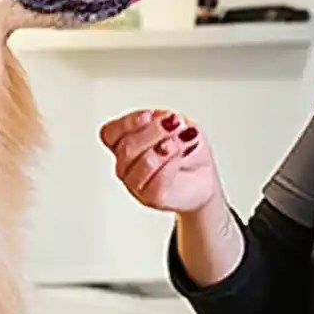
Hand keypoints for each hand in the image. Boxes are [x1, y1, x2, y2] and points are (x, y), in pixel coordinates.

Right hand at [98, 109, 221, 212]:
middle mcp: (125, 165)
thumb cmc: (186, 150)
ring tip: (181, 143)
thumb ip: (168, 120)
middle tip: (175, 124)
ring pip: (144, 162)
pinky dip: (173, 164)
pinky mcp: (153, 198)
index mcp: (123, 143)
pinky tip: (181, 158)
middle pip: (127, 147)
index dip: (128, 124)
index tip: (148, 116)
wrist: (202, 178)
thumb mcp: (178, 125)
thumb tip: (168, 120)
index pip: (110, 133)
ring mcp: (136, 184)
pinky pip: (159, 180)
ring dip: (167, 149)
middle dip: (154, 132)